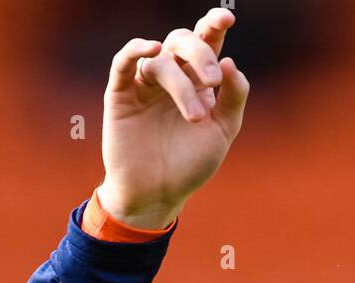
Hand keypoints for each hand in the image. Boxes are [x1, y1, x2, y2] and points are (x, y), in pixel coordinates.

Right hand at [97, 7, 249, 229]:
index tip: (227, 17)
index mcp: (198, 81)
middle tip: (213, 80)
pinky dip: (136, 51)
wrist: (159, 193)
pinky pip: (124, 62)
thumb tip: (231, 62)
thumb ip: (233, 98)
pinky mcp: (121, 94)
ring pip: (161, 61)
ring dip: (181, 83)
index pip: (206, 43)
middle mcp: (172, 76)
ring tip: (195, 117)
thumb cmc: (191, 164)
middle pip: (182, 42)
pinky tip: (151, 48)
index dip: (214, 25)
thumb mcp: (222, 132)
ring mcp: (145, 83)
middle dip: (200, 53)